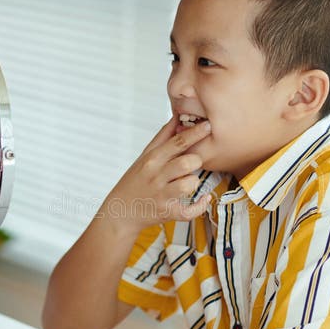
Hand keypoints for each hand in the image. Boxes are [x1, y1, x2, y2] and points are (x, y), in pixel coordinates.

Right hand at [102, 116, 211, 233]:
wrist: (120, 211)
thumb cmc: (135, 181)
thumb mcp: (145, 156)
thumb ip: (163, 137)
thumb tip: (177, 116)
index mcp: (152, 159)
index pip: (177, 142)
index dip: (195, 133)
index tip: (208, 125)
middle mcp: (156, 176)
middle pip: (186, 162)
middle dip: (196, 161)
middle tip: (194, 162)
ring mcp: (161, 195)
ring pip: (188, 184)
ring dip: (194, 182)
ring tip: (189, 181)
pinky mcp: (166, 212)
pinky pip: (189, 210)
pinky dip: (200, 206)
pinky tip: (202, 199)